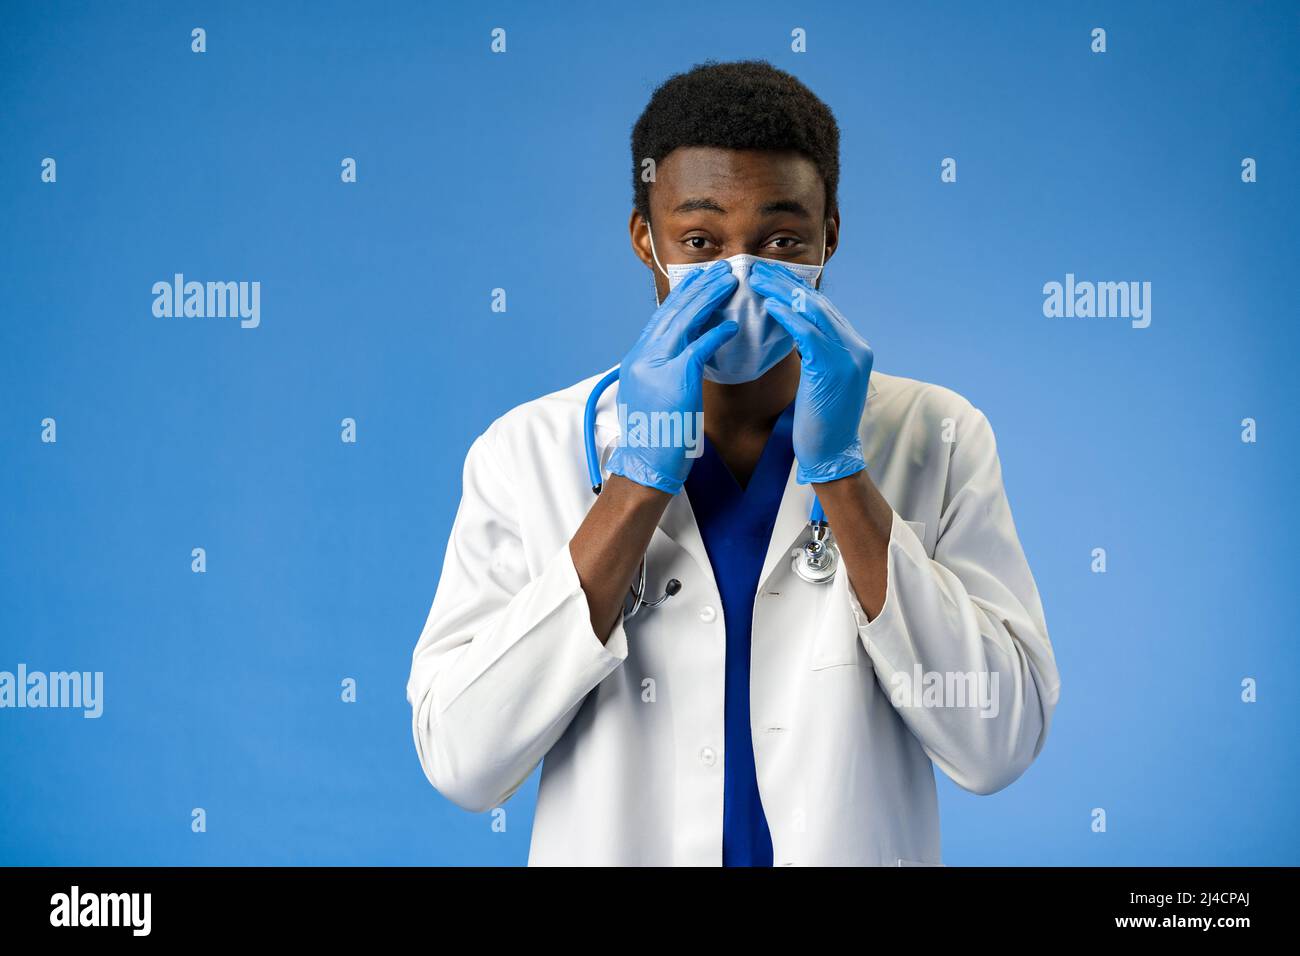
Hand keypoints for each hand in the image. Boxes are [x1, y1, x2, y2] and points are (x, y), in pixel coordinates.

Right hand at [605, 260, 739, 493]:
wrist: (644, 467)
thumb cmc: (654, 438)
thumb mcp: (652, 395)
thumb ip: (662, 370)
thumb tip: (682, 353)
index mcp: (637, 359)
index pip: (662, 318)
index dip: (683, 296)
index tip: (701, 280)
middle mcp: (643, 357)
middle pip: (673, 312)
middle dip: (699, 289)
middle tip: (720, 271)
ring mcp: (656, 368)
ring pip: (684, 322)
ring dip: (709, 300)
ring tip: (729, 284)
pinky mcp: (674, 381)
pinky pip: (698, 348)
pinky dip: (716, 334)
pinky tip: (732, 325)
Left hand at [750, 260, 872, 483]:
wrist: (832, 454)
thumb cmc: (820, 421)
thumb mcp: (822, 379)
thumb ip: (816, 352)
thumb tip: (793, 330)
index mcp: (855, 346)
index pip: (823, 307)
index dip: (794, 289)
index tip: (769, 276)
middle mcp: (856, 346)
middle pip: (818, 302)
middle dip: (786, 283)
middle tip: (758, 268)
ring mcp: (848, 356)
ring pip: (813, 312)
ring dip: (782, 293)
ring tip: (757, 279)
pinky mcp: (833, 368)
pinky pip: (808, 333)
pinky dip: (788, 317)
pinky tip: (769, 306)